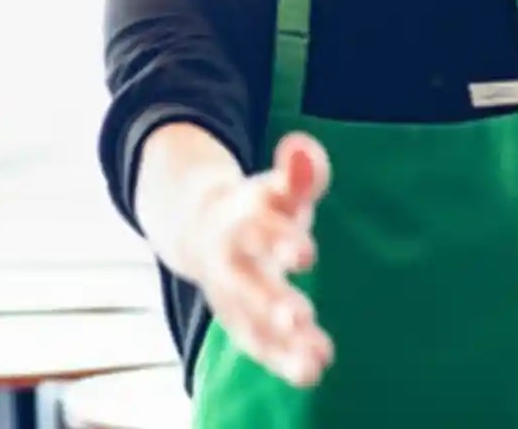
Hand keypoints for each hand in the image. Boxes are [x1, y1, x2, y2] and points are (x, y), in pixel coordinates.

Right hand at [185, 132, 333, 386]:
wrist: (202, 230)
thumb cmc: (259, 208)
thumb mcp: (277, 187)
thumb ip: (298, 171)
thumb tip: (301, 146)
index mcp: (241, 221)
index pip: (259, 230)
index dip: (280, 240)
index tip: (307, 254)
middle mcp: (231, 263)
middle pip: (247, 284)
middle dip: (272, 300)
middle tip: (300, 315)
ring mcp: (231, 298)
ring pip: (251, 324)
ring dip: (281, 343)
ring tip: (316, 361)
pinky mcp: (240, 323)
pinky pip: (259, 346)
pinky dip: (282, 360)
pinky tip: (313, 372)